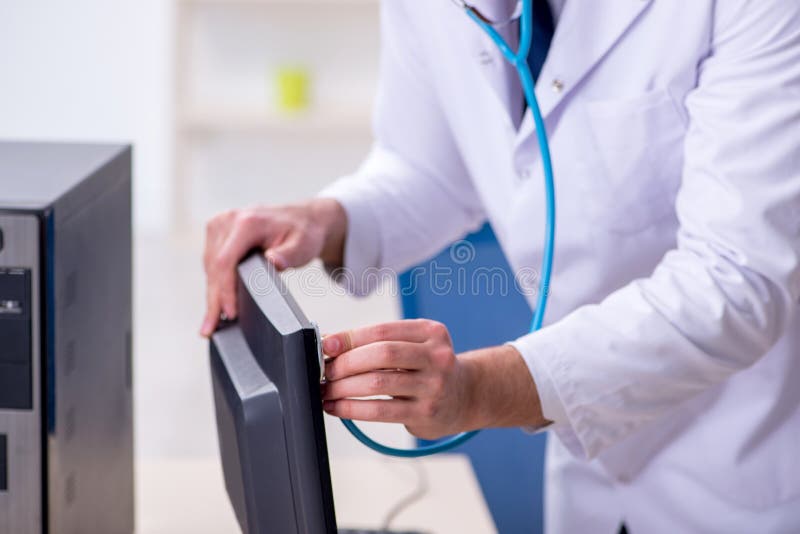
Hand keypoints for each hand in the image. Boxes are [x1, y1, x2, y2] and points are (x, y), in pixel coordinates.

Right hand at [201, 198, 345, 335]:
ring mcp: (220, 225)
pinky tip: (215, 304)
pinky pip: (211, 263)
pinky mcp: (217, 233)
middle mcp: (228, 220)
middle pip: (213, 267)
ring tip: (210, 323)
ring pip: (209, 267)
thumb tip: (274, 261)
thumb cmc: (304, 232)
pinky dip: (214, 284)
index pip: (225, 261)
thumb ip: (290, 254)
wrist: (302, 219)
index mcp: (247, 222)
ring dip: (211, 295)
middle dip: (213, 300)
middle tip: (209, 329)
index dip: (225, 289)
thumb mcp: (304, 244)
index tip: (230, 312)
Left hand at [321, 319, 473, 439]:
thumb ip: (379, 342)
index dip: (350, 337)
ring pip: (378, 383)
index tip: (327, 344)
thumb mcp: (414, 346)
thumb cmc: (429, 368)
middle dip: (346, 363)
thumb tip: (331, 343)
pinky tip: (337, 407)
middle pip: (381, 354)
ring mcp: (433, 386)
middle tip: (326, 371)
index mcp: (431, 332)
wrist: (465, 396)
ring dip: (344, 387)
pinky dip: (352, 409)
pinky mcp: (425, 413)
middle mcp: (437, 357)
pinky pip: (380, 411)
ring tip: (326, 390)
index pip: (383, 330)